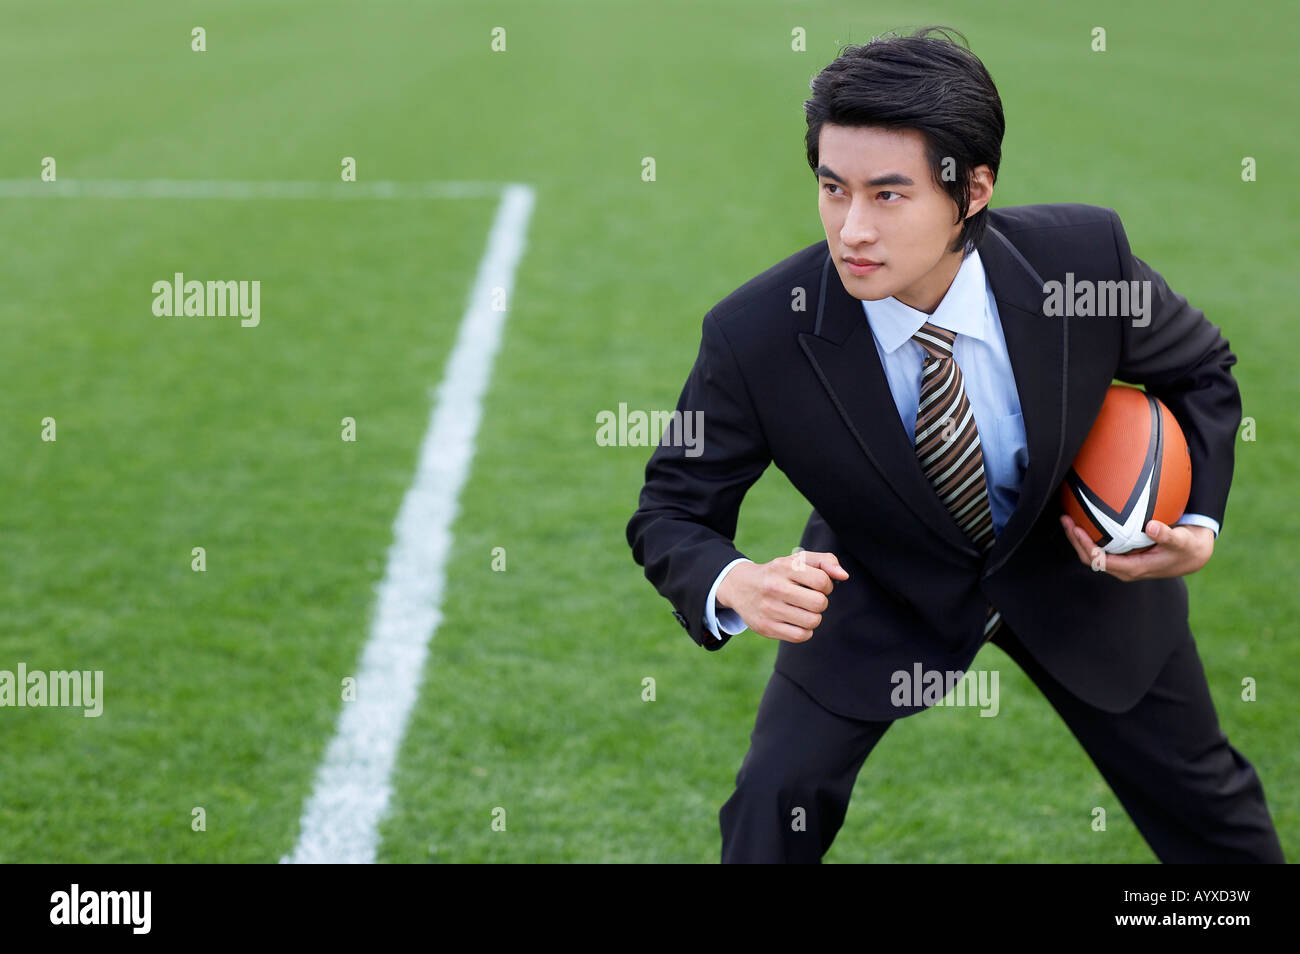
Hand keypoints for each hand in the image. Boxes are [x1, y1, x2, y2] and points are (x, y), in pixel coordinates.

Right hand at [716, 550, 848, 642]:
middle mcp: (774, 587)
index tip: (817, 586)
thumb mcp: (796, 560)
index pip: (822, 581)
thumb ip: (824, 561)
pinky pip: (801, 636)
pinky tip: (797, 621)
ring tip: (803, 610)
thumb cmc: (777, 573)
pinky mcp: (766, 627)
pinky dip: (805, 631)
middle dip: (821, 602)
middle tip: (810, 599)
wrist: (740, 587)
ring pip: (812, 621)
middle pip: (819, 603)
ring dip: (813, 617)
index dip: (826, 585)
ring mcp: (769, 609)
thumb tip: (843, 576)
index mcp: (784, 567)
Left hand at [1059, 514, 1213, 580]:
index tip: (1076, 529)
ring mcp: (1122, 564)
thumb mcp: (1182, 541)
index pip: (1101, 560)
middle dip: (1075, 541)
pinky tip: (1084, 518)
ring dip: (1078, 539)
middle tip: (1066, 519)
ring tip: (1068, 518)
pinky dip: (1090, 536)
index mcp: (1133, 568)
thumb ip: (1168, 535)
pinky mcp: (1123, 557)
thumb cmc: (1187, 548)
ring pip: (1093, 554)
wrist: (1192, 556)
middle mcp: (1123, 569)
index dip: (1086, 546)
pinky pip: (1101, 548)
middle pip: (1091, 559)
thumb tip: (1152, 526)